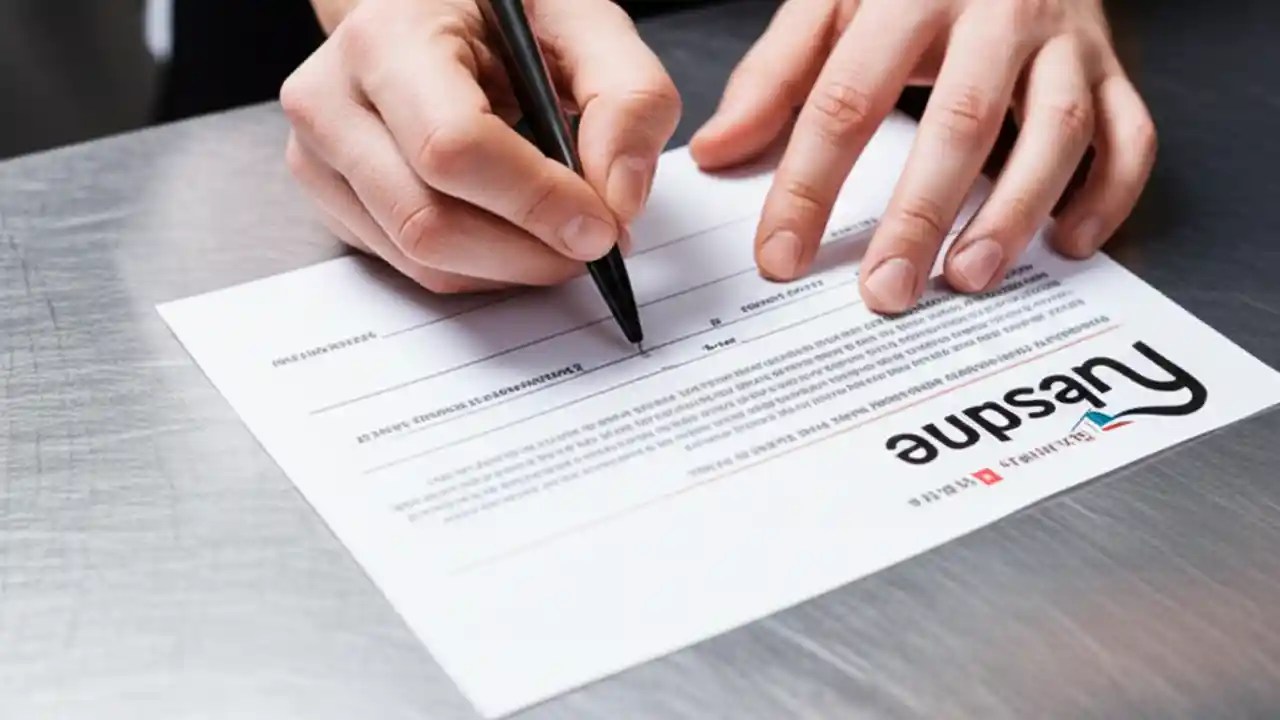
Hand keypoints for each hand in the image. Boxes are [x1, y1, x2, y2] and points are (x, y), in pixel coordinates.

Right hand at [282, 0, 679, 293]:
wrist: (427, 16)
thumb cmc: (502, 16)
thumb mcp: (583, 24)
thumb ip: (629, 97)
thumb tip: (620, 198)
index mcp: (388, 37)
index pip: (452, 148)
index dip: (535, 202)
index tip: (600, 226)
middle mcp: (330, 99)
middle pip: (430, 222)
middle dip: (529, 252)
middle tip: (594, 243)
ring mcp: (316, 157)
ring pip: (420, 259)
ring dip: (510, 268)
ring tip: (561, 237)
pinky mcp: (328, 201)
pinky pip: (409, 267)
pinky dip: (479, 268)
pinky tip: (515, 233)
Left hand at [691, 0, 1155, 312]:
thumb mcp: (835, 2)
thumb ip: (776, 76)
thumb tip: (716, 151)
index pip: (847, 99)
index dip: (809, 184)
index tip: (781, 255)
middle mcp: (997, 11)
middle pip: (959, 121)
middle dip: (917, 216)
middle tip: (883, 291)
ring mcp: (1064, 40)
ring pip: (1055, 132)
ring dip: (1014, 213)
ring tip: (967, 278)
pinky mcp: (1111, 66)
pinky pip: (1130, 135)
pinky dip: (1108, 195)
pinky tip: (1067, 245)